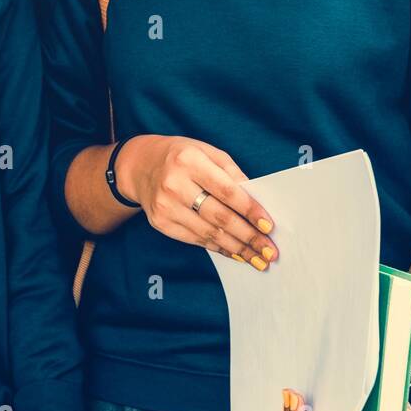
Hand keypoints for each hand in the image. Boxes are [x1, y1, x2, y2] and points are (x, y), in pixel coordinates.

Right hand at [117, 135, 278, 265]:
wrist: (141, 166)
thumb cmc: (182, 156)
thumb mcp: (207, 152)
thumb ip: (232, 173)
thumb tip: (256, 200)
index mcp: (190, 161)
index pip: (226, 190)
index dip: (249, 210)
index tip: (268, 225)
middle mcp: (175, 185)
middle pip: (219, 217)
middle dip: (248, 236)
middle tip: (269, 250)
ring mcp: (165, 207)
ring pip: (208, 233)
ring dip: (237, 248)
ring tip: (258, 259)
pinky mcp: (160, 223)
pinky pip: (195, 240)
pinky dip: (218, 248)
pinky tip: (235, 253)